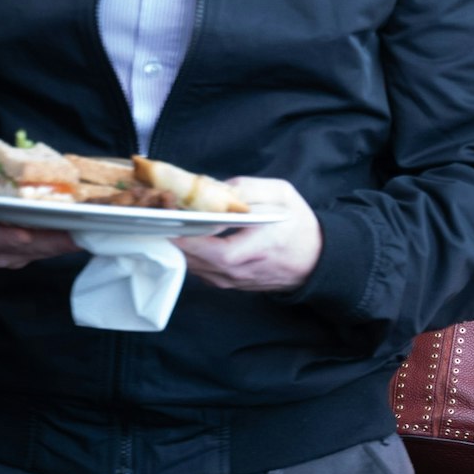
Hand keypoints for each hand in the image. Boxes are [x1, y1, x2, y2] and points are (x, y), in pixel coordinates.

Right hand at [0, 149, 77, 266]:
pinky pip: (31, 255)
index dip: (5, 237)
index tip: (26, 235)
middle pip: (16, 249)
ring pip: (28, 255)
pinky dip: (52, 248)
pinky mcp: (4, 256)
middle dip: (48, 243)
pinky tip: (75, 238)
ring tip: (86, 235)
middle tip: (78, 234)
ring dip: (56, 247)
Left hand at [173, 178, 321, 291]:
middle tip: (159, 217)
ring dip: (179, 247)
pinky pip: (200, 271)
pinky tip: (186, 237)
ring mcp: (233, 282)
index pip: (216, 252)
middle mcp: (242, 271)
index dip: (189, 239)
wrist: (314, 259)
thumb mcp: (282, 194)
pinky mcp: (228, 284)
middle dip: (175, 238)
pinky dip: (190, 255)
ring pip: (194, 267)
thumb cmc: (297, 224)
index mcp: (259, 246)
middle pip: (196, 260)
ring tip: (167, 224)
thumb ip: (248, 189)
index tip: (169, 221)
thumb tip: (215, 189)